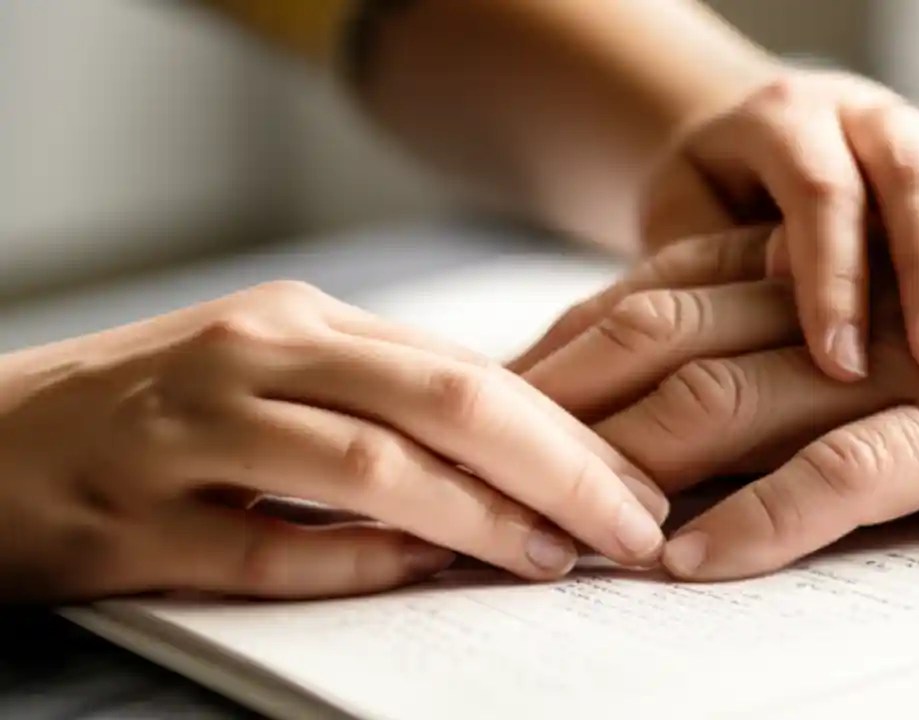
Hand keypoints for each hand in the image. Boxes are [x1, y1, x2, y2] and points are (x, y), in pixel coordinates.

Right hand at [0, 282, 666, 602]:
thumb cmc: (155, 411)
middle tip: (630, 526)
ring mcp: (193, 432)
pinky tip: (418, 575)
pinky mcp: (138, 517)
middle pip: (445, 400)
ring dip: (477, 517)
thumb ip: (382, 397)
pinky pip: (271, 550)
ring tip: (550, 558)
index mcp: (303, 319)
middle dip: (559, 467)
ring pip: (369, 468)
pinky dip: (355, 564)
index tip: (634, 484)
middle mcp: (255, 355)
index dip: (566, 431)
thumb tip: (514, 442)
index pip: (468, 369)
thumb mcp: (276, 372)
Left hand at [521, 230, 918, 580]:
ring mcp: (894, 364)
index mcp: (816, 277)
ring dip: (624, 461)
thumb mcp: (894, 334)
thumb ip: (800, 355)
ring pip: (725, 397)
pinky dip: (762, 518)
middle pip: (659, 336)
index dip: (563, 345)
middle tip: (469, 452)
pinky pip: (842, 474)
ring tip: (542, 518)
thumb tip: (697, 419)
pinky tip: (692, 563)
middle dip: (555, 394)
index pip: (654, 298)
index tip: (491, 397)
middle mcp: (837, 308)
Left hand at [641, 70, 918, 381]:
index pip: (816, 190)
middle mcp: (854, 111)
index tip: (839, 364)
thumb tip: (708, 343)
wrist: (737, 147)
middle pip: (906, 170)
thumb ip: (704, 273)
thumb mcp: (687, 232)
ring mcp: (916, 121)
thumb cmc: (707, 209)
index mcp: (779, 121)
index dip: (829, 274)